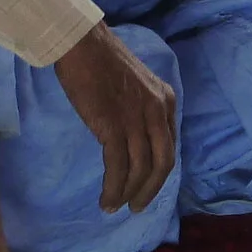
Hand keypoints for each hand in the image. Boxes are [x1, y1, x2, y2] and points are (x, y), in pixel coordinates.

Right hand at [54, 22, 176, 213]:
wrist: (82, 44)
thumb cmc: (101, 61)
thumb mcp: (137, 84)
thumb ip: (141, 108)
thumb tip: (133, 136)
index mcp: (166, 100)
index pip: (169, 144)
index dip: (159, 171)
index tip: (147, 185)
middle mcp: (158, 112)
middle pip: (163, 163)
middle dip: (151, 190)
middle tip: (138, 207)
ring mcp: (137, 120)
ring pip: (141, 169)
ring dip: (129, 194)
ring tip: (116, 207)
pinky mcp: (113, 127)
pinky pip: (118, 168)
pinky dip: (114, 188)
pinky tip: (106, 199)